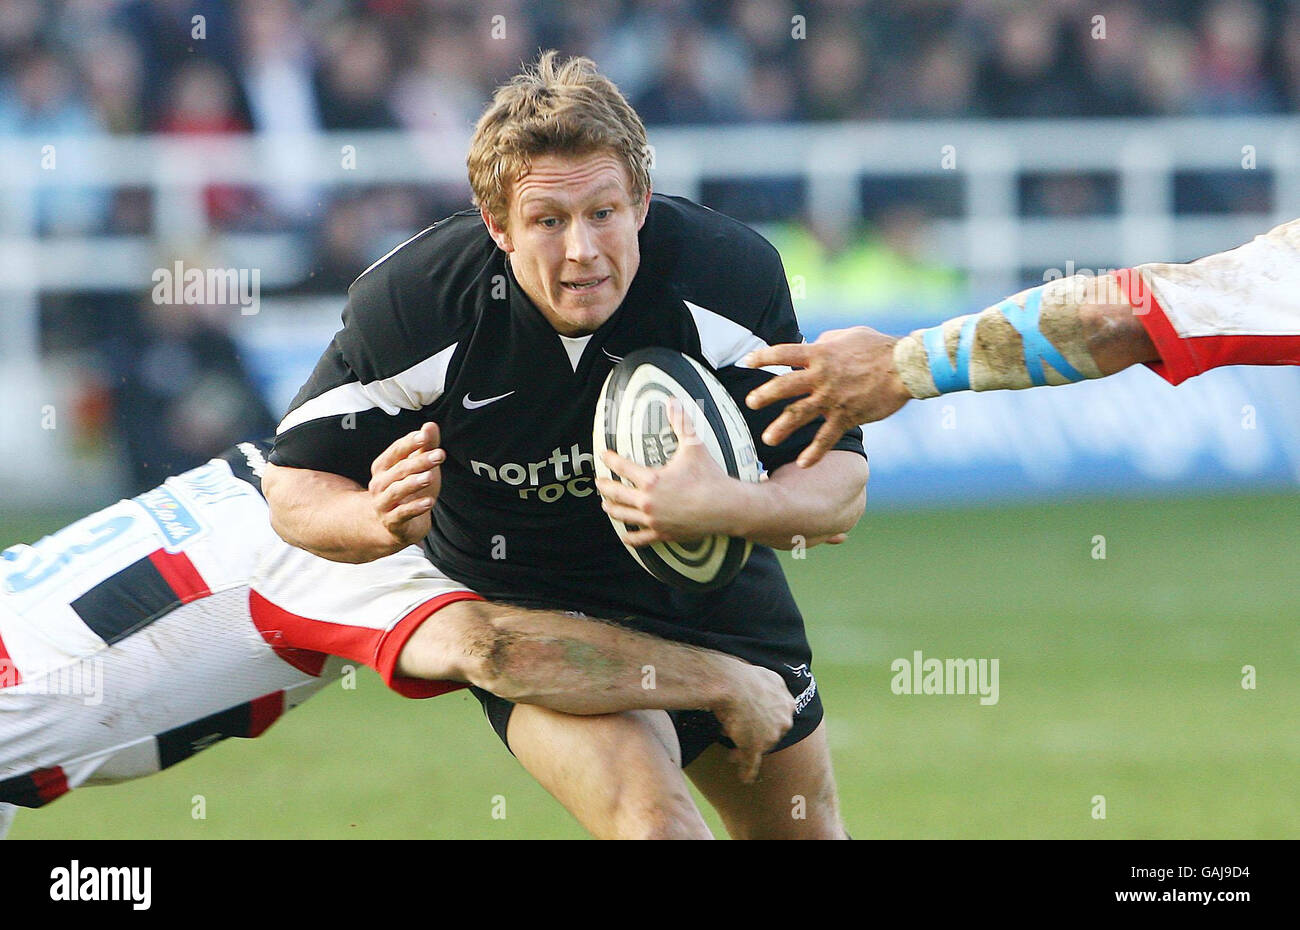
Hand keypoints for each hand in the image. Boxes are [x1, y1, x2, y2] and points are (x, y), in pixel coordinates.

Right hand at [367, 422, 444, 547]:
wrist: (395, 525)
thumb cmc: (408, 491)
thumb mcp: (419, 467)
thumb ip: (425, 447)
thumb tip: (430, 425)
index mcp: (383, 467)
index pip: (396, 451)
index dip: (410, 443)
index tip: (425, 435)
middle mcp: (379, 484)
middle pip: (400, 470)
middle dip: (420, 461)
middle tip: (439, 455)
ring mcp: (383, 503)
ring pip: (398, 491)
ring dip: (414, 483)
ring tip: (430, 476)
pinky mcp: (392, 522)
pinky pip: (403, 513)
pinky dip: (415, 508)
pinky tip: (429, 502)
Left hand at [596, 402, 743, 545]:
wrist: (725, 508)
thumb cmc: (709, 477)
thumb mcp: (694, 447)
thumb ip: (681, 423)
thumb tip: (674, 401)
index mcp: (651, 480)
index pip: (622, 467)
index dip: (610, 459)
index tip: (604, 454)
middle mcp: (647, 502)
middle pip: (616, 493)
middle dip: (605, 486)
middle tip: (599, 481)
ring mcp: (653, 520)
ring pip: (623, 515)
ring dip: (612, 509)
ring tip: (605, 505)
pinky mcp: (662, 534)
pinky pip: (640, 538)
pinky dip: (629, 537)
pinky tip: (625, 536)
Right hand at [712, 664, 795, 783]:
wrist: (731, 683)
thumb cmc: (739, 675)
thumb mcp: (762, 674)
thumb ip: (766, 684)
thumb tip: (763, 689)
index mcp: (786, 700)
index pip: (779, 715)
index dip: (764, 719)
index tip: (754, 721)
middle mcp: (783, 718)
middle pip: (771, 733)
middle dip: (755, 735)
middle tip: (739, 735)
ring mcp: (769, 734)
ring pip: (760, 747)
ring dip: (745, 751)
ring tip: (731, 754)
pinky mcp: (754, 746)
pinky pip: (752, 763)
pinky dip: (748, 771)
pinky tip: (745, 778)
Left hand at [743, 326, 912, 467]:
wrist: (906, 366)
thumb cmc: (878, 347)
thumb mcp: (848, 335)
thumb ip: (825, 342)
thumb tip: (811, 344)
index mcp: (820, 354)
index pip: (783, 353)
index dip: (763, 356)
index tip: (746, 361)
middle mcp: (821, 377)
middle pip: (785, 386)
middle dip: (765, 395)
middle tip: (750, 403)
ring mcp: (833, 398)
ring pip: (800, 414)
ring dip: (782, 428)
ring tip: (767, 439)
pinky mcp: (847, 416)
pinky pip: (827, 437)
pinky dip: (814, 452)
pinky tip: (802, 463)